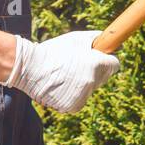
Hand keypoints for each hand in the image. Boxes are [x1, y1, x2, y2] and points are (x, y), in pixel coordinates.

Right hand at [0, 31, 120, 113]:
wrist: (29, 68)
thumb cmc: (54, 50)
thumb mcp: (76, 39)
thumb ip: (96, 39)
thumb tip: (109, 40)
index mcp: (95, 64)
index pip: (115, 65)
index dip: (108, 59)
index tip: (101, 57)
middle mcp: (91, 82)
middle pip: (104, 77)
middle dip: (96, 70)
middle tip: (78, 64)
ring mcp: (82, 96)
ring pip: (91, 89)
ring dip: (84, 83)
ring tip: (66, 74)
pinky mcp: (73, 106)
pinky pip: (80, 99)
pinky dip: (74, 94)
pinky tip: (62, 85)